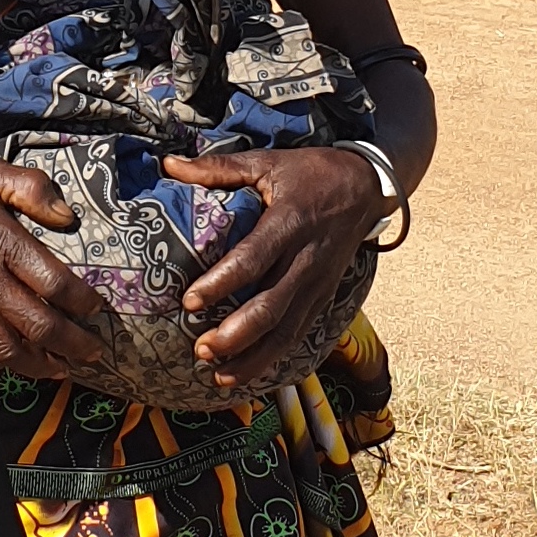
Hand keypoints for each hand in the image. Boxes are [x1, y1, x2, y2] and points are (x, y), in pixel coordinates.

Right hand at [0, 155, 105, 375]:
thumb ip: (32, 188)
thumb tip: (66, 215)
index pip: (53, 281)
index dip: (81, 299)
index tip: (96, 306)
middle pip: (38, 323)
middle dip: (72, 342)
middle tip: (93, 350)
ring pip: (10, 347)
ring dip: (42, 363)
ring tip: (65, 367)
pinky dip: (6, 363)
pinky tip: (23, 363)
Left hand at [163, 147, 381, 394]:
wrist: (366, 186)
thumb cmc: (310, 173)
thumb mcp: (266, 163)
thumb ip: (218, 168)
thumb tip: (169, 165)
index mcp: (289, 222)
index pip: (254, 258)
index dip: (222, 282)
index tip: (189, 301)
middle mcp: (306, 259)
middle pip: (271, 306)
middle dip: (236, 334)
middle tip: (200, 348)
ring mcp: (318, 283)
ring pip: (287, 330)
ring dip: (253, 357)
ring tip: (218, 374)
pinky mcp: (324, 297)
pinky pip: (298, 333)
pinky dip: (272, 357)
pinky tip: (245, 373)